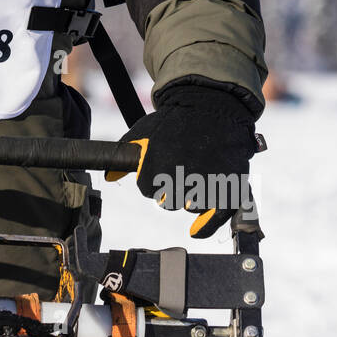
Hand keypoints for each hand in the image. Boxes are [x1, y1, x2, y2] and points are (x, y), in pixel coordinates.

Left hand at [106, 81, 259, 238]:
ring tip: (197, 175)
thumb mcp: (143, 131)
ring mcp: (204, 183)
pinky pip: (215, 217)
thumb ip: (124, 155)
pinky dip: (206, 225)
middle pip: (167, 202)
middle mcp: (178, 177)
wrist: (211, 106)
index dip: (154, 180)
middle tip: (181, 171)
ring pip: (189, 206)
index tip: (162, 169)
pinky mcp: (228, 186)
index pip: (147, 190)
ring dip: (190, 198)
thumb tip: (109, 177)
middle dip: (171, 190)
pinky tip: (196, 230)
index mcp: (155, 165)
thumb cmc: (175, 119)